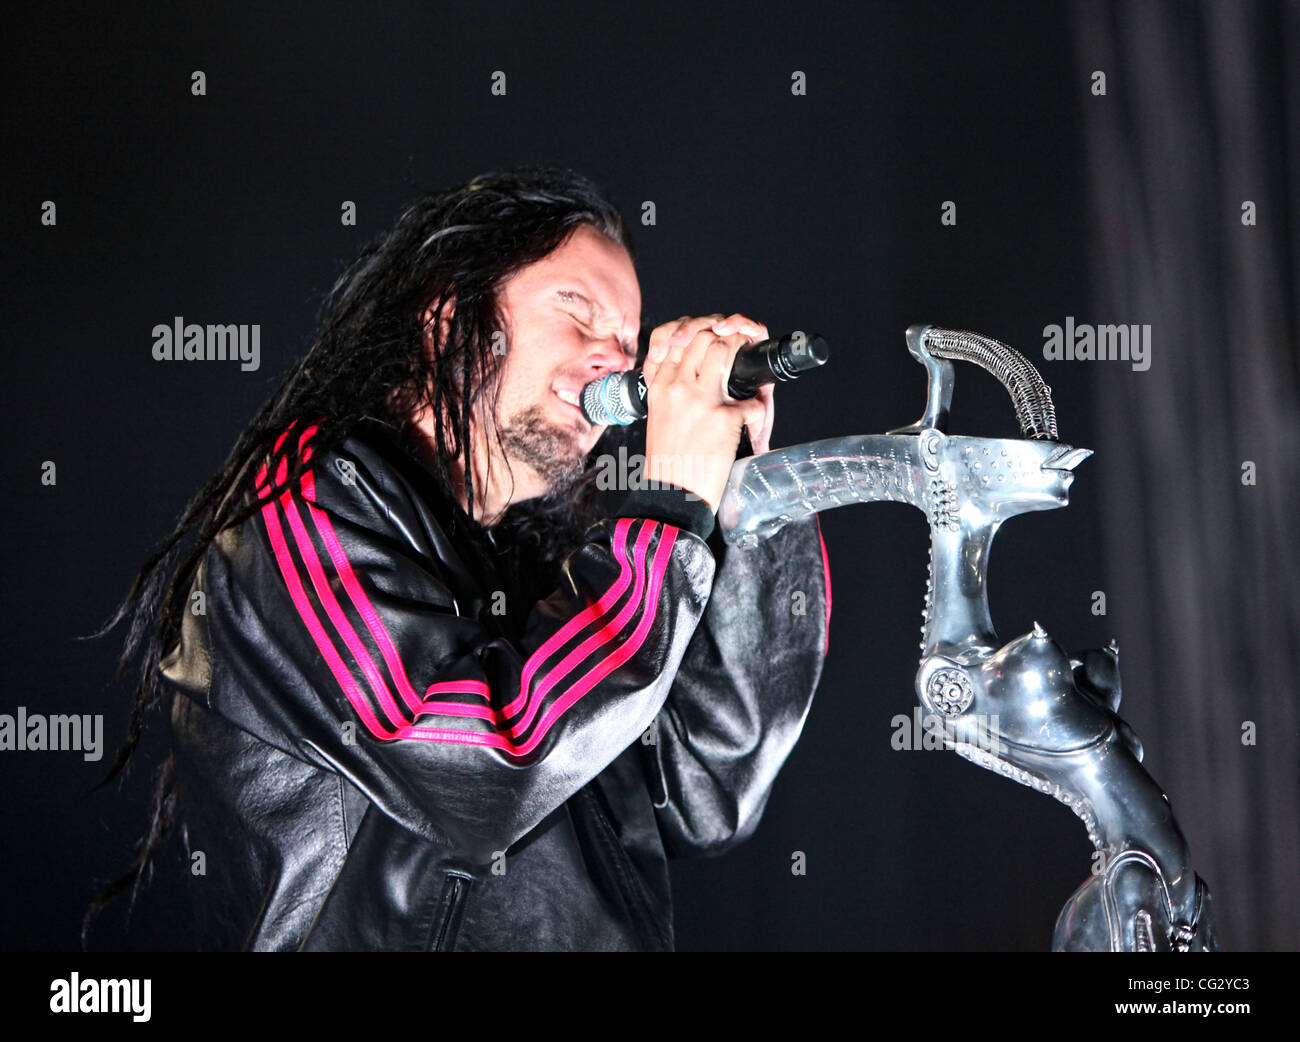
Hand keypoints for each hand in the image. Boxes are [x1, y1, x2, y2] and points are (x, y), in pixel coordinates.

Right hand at [641, 313, 771, 511]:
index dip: (696, 329)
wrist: (672, 493)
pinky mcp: (723, 417)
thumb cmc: (667, 459)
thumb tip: (691, 366)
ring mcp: (700, 399)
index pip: (673, 337)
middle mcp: (677, 386)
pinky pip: (750, 400)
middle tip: (736, 348)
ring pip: (724, 349)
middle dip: (724, 335)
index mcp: (659, 385)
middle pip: (703, 336)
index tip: (710, 337)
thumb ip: (671, 386)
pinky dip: (755, 412)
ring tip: (746, 370)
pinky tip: (751, 424)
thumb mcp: (658, 414)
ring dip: (741, 354)